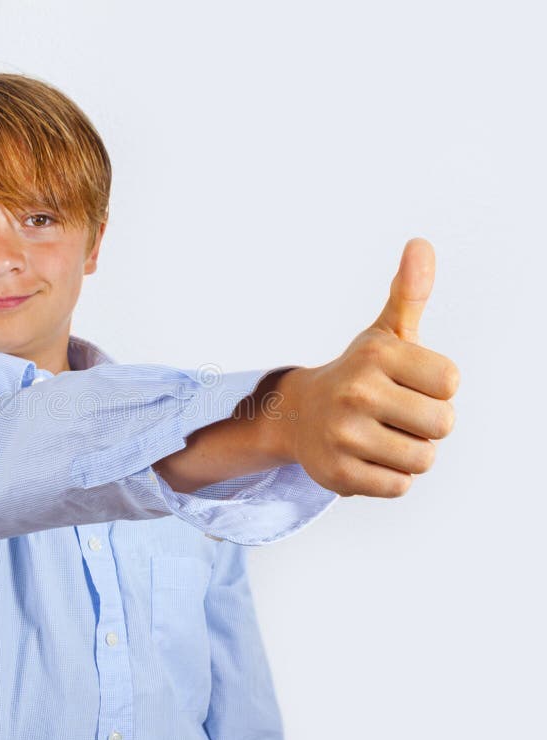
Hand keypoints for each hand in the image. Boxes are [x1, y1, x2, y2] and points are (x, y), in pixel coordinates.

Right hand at [279, 238, 459, 497]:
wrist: (297, 416)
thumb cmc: (357, 374)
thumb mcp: (384, 334)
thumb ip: (409, 292)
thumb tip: (421, 243)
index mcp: (375, 356)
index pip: (451, 383)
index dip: (436, 388)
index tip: (407, 383)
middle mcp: (356, 393)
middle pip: (443, 424)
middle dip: (426, 423)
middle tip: (393, 414)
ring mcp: (344, 435)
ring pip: (423, 459)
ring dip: (410, 452)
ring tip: (381, 436)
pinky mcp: (338, 474)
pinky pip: (399, 485)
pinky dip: (390, 476)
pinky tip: (366, 457)